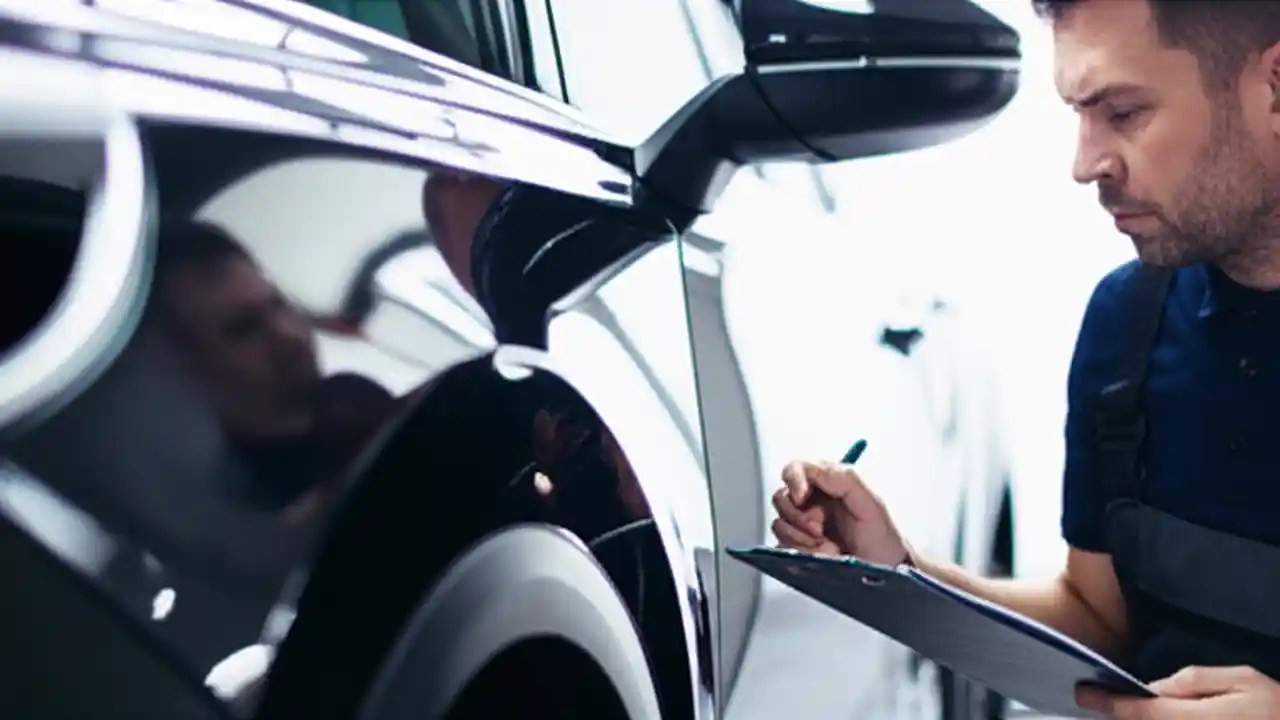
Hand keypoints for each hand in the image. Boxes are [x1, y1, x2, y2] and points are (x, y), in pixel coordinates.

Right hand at [770, 459, 909, 565]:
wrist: (882, 577)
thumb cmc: (883, 541)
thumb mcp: (871, 504)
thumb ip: (845, 479)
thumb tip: (813, 470)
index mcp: (828, 485)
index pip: (796, 470)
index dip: (794, 481)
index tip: (802, 498)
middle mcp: (812, 503)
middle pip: (782, 498)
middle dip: (801, 518)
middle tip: (822, 530)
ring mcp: (802, 527)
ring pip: (779, 523)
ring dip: (802, 539)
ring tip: (829, 547)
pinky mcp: (796, 549)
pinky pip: (781, 546)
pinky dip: (800, 552)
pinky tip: (821, 556)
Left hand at [1077, 666, 1279, 718]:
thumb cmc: (1276, 707)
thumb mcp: (1241, 680)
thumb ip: (1193, 682)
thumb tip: (1154, 688)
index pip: (1140, 714)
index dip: (1107, 704)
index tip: (1082, 694)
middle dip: (1117, 718)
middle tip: (1095, 699)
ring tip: (1117, 710)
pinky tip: (1143, 718)